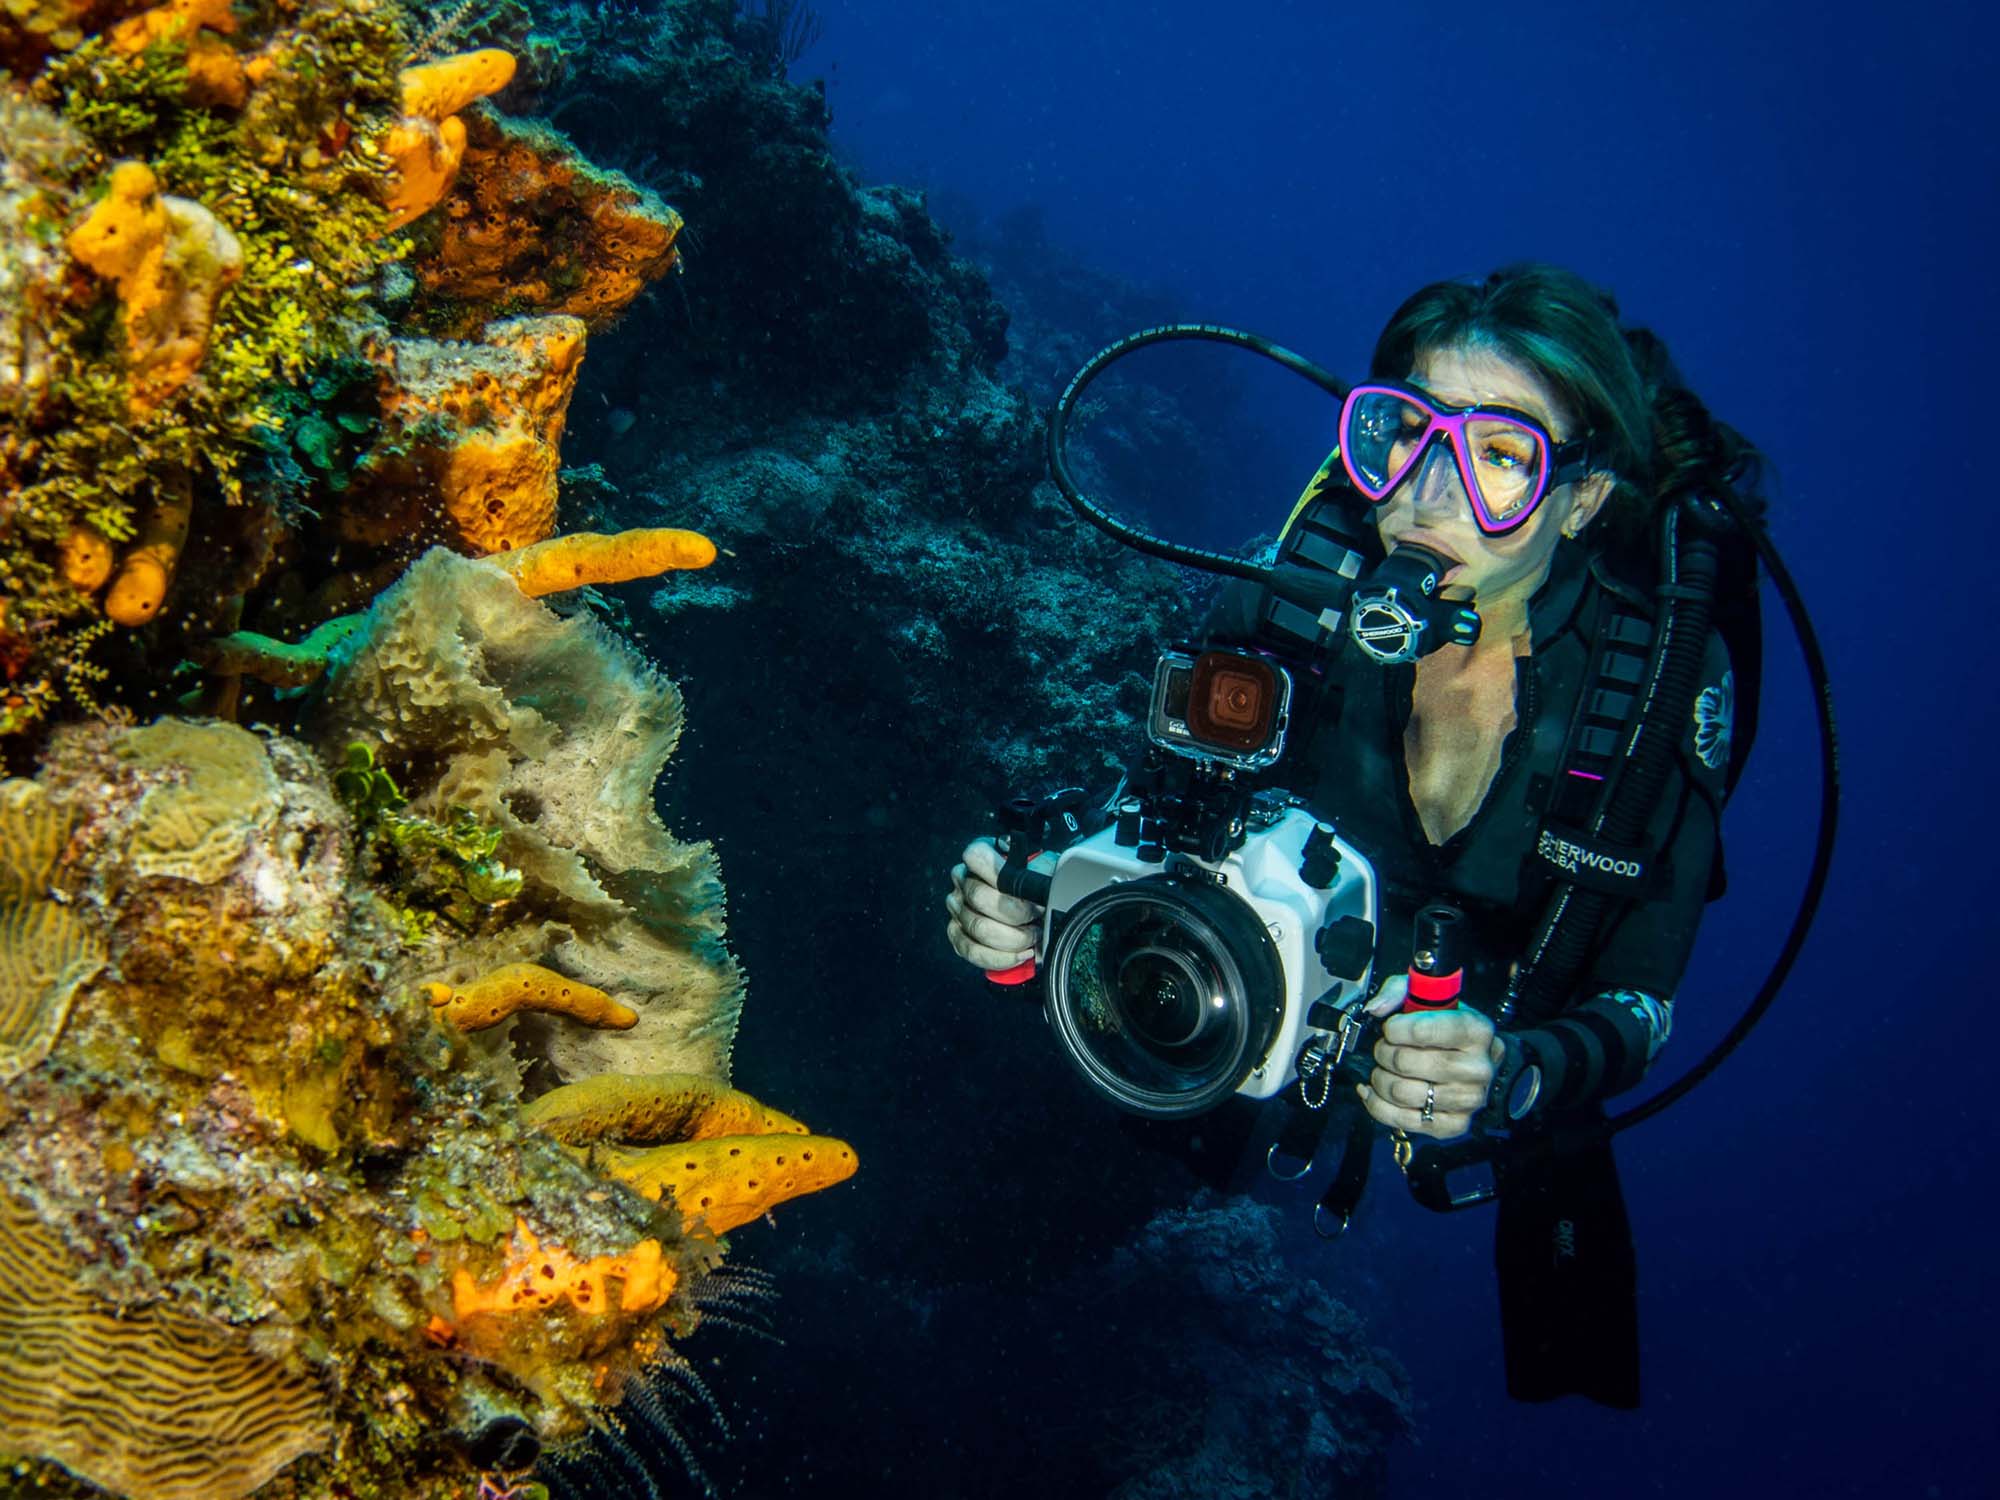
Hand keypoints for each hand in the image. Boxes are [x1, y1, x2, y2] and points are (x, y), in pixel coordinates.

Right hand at [945, 837, 1042, 971]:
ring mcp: (957, 908)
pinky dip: (1000, 957)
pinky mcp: (957, 934)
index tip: (1028, 890)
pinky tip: (1020, 954)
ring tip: (1033, 937)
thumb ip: (1042, 866)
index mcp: (979, 855)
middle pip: (979, 897)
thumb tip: (1053, 878)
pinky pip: (973, 951)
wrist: (1036, 905)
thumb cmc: (1037, 883)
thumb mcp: (1044, 866)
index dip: (1001, 875)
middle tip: (1038, 918)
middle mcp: (963, 880)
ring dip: (1013, 938)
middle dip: (1016, 914)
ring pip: (978, 928)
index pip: (976, 857)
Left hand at [1355, 980, 1500, 1139]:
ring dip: (1379, 1078)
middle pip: (1405, 1063)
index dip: (1394, 1028)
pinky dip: (1377, 1104)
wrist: (1475, 1060)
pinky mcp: (1454, 1125)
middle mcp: (1477, 1068)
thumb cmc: (1445, 1025)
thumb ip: (1398, 991)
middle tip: (1385, 1048)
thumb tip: (1376, 1009)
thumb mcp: (1426, 996)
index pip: (1421, 1031)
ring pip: (1400, 1093)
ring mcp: (1468, 1100)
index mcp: (1476, 1030)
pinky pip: (1401, 1120)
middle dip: (1383, 1052)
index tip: (1390, 1027)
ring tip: (1383, 1068)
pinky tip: (1375, 1090)